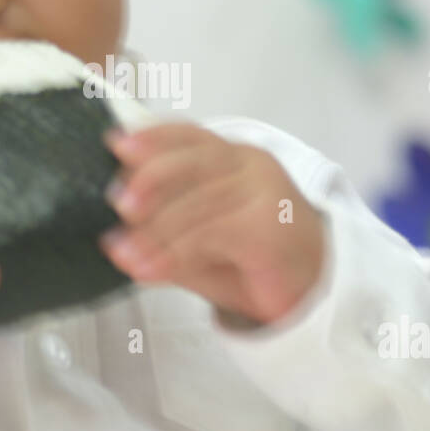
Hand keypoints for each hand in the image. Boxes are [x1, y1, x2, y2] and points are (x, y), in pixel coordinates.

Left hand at [98, 123, 326, 326]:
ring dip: (155, 231)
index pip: (190, 135)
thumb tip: (116, 243)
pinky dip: (174, 252)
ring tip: (126, 255)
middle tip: (119, 205)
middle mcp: (252, 166)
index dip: (154, 137)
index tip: (117, 144)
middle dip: (151, 180)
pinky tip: (149, 268)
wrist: (314, 295)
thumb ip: (165, 237)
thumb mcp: (200, 247)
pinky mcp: (271, 225)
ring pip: (199, 202)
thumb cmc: (255, 264)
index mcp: (234, 158)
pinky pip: (213, 231)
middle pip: (194, 161)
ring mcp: (266, 192)